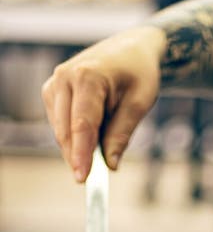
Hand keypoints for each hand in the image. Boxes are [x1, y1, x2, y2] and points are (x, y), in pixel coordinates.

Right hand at [42, 25, 164, 181]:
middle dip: (76, 157)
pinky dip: (74, 137)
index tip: (83, 178)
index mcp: (88, 76)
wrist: (131, 49)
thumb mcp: (140, 103)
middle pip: (66, 130)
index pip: (82, 124)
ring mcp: (55, 83)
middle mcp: (64, 77)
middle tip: (89, 182)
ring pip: (60, 129)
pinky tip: (91, 138)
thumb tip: (111, 164)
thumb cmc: (139, 73)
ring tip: (100, 149)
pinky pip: (60, 124)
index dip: (81, 154)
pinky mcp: (52, 91)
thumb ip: (122, 133)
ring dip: (76, 147)